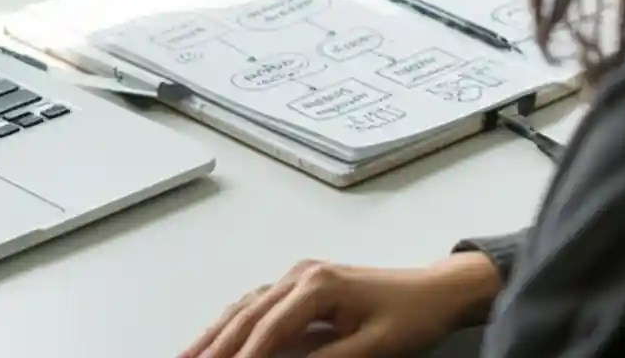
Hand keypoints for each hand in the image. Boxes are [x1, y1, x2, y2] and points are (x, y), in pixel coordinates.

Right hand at [181, 253, 500, 357]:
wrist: (436, 290)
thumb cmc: (412, 317)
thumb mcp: (373, 348)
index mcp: (317, 286)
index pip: (267, 331)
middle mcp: (301, 275)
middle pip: (245, 315)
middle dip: (214, 345)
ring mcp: (299, 276)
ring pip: (244, 307)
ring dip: (215, 333)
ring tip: (188, 354)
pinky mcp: (302, 283)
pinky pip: (257, 303)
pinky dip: (233, 322)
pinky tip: (218, 335)